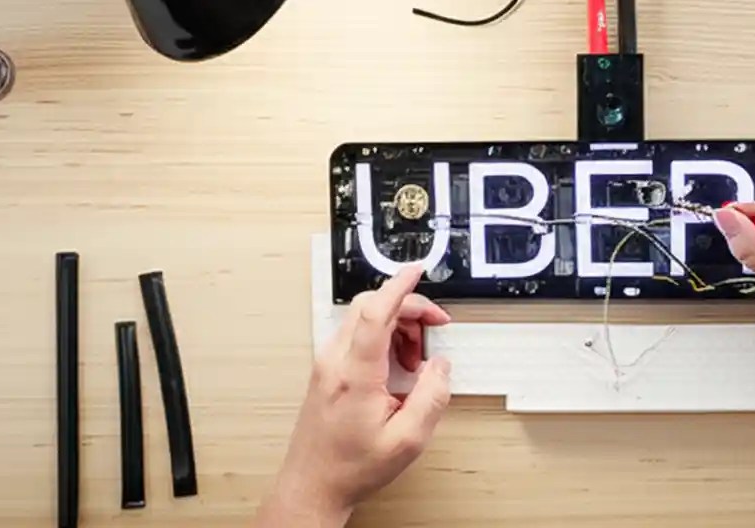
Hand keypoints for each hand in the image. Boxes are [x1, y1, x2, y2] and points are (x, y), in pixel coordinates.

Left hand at [257, 267, 451, 526]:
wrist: (313, 484)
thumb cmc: (351, 466)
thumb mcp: (407, 440)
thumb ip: (431, 398)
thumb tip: (440, 367)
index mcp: (355, 375)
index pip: (375, 313)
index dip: (398, 286)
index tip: (415, 270)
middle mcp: (335, 362)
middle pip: (371, 307)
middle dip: (408, 307)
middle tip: (434, 327)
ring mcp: (327, 363)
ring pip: (363, 318)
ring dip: (397, 325)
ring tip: (416, 359)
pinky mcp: (326, 369)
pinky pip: (357, 336)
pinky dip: (383, 338)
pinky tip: (398, 365)